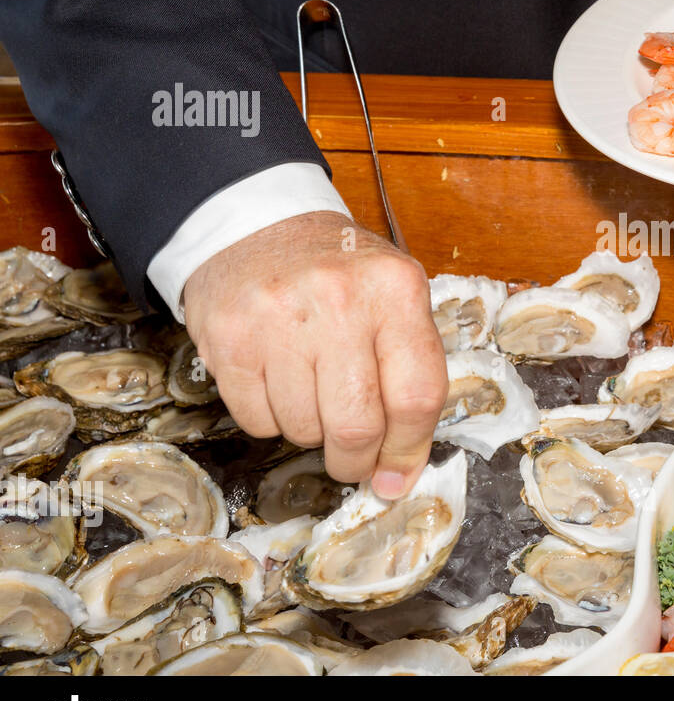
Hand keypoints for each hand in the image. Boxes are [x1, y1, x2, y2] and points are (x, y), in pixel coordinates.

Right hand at [183, 211, 446, 498]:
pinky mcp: (229, 339)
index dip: (410, 450)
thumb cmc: (338, 273)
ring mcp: (279, 319)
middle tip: (353, 460)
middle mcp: (340, 301)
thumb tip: (399, 472)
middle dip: (356, 461)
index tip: (398, 475)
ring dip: (312, 433)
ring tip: (314, 395)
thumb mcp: (394, 298)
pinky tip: (279, 383)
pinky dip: (272, 420)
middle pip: (357, 427)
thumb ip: (411, 374)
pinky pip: (258, 422)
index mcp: (396, 290)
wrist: (257, 225)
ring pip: (304, 430)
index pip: (417, 397)